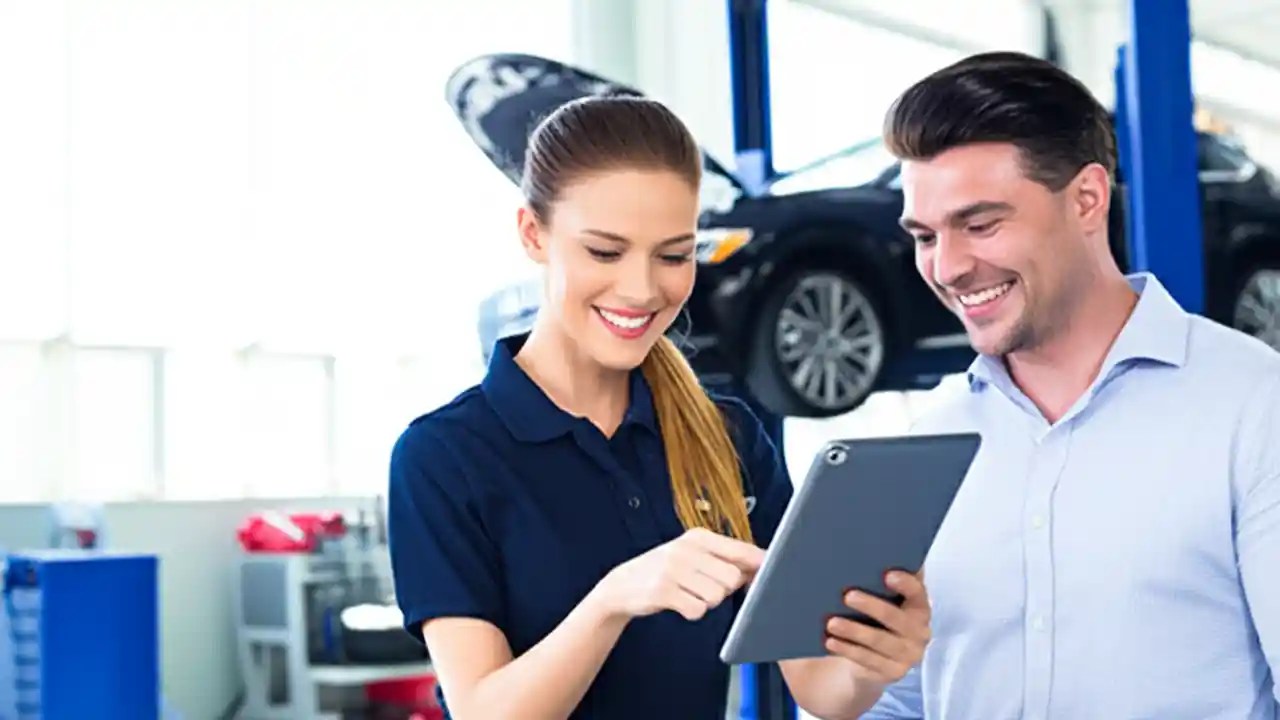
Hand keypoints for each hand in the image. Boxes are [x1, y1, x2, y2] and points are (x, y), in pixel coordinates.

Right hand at [592, 527, 763, 621]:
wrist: (623, 584)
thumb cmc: (666, 569)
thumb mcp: (692, 554)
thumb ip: (725, 557)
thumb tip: (762, 564)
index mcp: (698, 536)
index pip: (742, 551)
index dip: (758, 567)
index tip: (769, 574)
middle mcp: (687, 549)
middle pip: (732, 578)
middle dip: (725, 589)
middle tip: (705, 586)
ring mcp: (673, 569)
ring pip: (716, 596)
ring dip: (707, 602)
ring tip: (689, 593)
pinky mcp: (663, 591)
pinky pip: (697, 610)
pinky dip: (692, 612)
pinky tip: (680, 603)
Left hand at [823, 570, 930, 684]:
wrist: (874, 660)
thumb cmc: (877, 619)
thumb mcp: (883, 601)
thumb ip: (880, 582)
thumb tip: (863, 554)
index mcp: (919, 607)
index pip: (918, 593)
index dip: (905, 584)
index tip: (887, 574)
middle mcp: (920, 632)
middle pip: (896, 618)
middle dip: (872, 606)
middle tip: (847, 596)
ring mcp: (909, 655)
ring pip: (880, 641)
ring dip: (854, 631)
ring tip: (831, 623)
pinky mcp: (894, 672)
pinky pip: (869, 661)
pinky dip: (848, 650)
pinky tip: (831, 642)